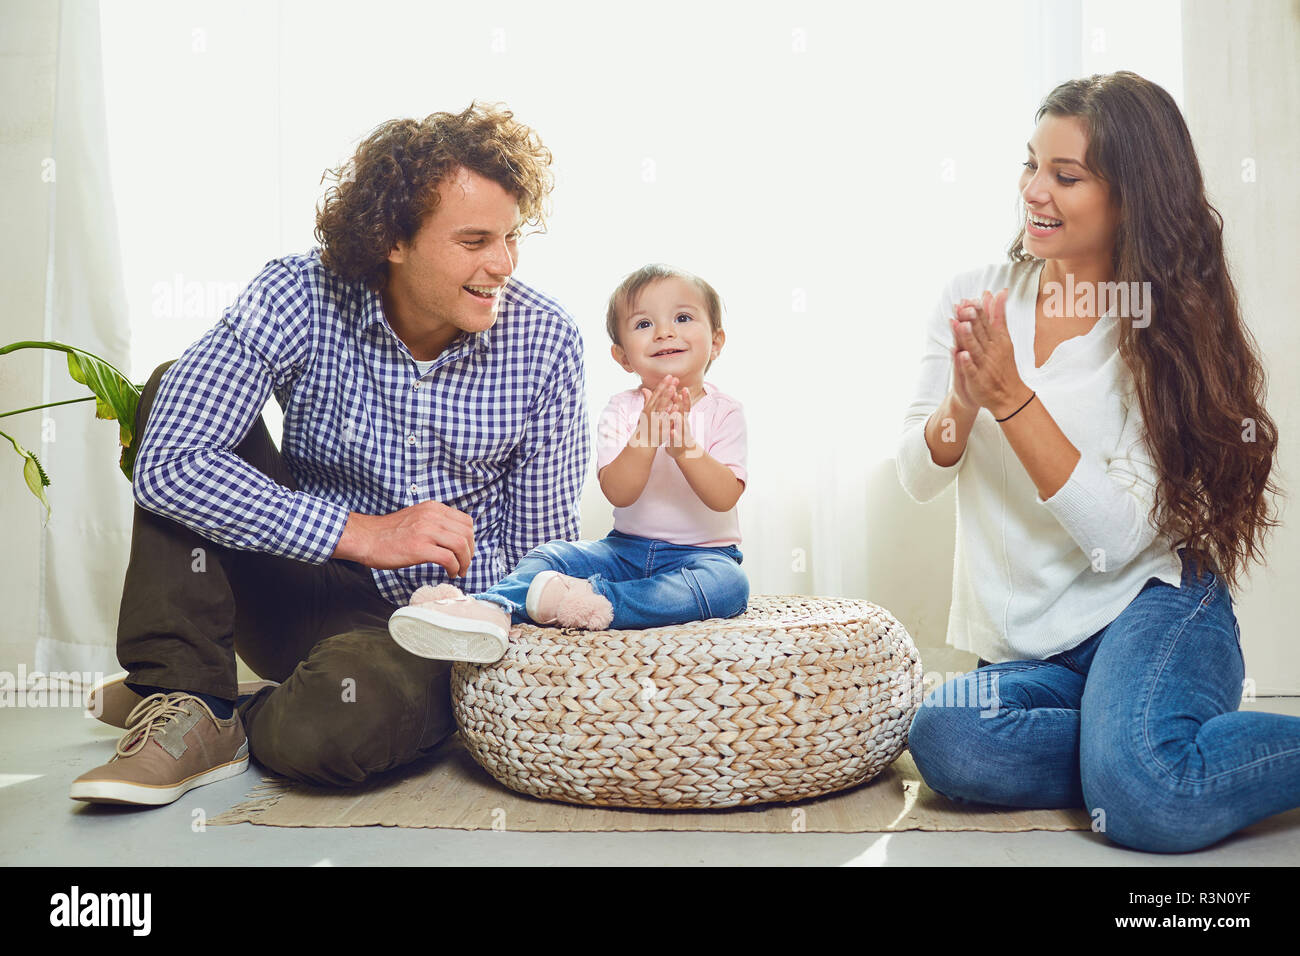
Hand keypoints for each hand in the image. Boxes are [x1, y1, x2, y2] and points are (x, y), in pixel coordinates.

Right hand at [334, 500, 473, 574]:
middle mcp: (432, 516)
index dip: (470, 539)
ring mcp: (426, 531)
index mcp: (433, 508)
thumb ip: (435, 522)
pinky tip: (449, 573)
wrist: (366, 538)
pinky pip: (448, 558)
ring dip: (464, 562)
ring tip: (459, 571)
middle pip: (467, 534)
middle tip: (464, 564)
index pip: (466, 521)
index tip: (466, 552)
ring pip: (461, 545)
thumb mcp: (417, 517)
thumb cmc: (389, 533)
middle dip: (470, 552)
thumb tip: (454, 537)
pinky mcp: (419, 548)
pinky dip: (454, 568)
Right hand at [634, 375, 680, 448]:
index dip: (663, 384)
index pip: (656, 394)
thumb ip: (647, 401)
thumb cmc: (644, 427)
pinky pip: (664, 418)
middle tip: (674, 378)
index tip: (669, 375)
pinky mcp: (657, 427)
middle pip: (659, 398)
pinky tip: (675, 406)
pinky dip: (669, 411)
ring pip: (661, 407)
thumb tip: (644, 389)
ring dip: (667, 397)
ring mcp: (653, 419)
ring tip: (674, 389)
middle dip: (667, 388)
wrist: (642, 444)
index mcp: (647, 408)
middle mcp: (650, 412)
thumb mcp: (644, 413)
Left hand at [663, 385, 697, 459]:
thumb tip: (673, 392)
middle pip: (685, 412)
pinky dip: (674, 434)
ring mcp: (682, 432)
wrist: (683, 450)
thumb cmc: (678, 432)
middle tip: (680, 394)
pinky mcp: (678, 441)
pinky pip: (676, 437)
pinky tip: (671, 431)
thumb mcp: (677, 418)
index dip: (685, 397)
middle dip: (683, 404)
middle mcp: (684, 423)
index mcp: (683, 417)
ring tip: (676, 413)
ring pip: (682, 424)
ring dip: (679, 419)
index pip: (685, 405)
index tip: (684, 388)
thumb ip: (674, 406)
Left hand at [949, 289, 1031, 418]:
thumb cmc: (1004, 364)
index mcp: (998, 340)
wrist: (1010, 395)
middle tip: (965, 305)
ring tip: (962, 325)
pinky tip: (961, 354)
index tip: (974, 298)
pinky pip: (971, 370)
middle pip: (981, 333)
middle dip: (973, 320)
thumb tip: (999, 293)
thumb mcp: (1004, 337)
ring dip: (969, 337)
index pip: (988, 322)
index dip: (980, 311)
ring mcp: (984, 365)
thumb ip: (999, 315)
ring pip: (975, 349)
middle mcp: (991, 351)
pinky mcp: (977, 379)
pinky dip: (967, 362)